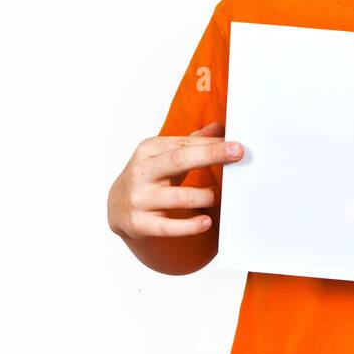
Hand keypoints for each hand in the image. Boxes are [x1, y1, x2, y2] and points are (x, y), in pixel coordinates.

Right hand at [107, 121, 243, 238]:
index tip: (237, 145)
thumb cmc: (150, 176)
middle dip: (210, 155)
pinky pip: (168, 227)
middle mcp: (141, 172)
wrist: (117, 206)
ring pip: (178, 197)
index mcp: (149, 150)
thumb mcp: (165, 155)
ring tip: (217, 197)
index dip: (212, 144)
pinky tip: (205, 221)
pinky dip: (190, 226)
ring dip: (204, 196)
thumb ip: (192, 143)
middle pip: (179, 160)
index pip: (185, 144)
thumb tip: (220, 126)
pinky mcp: (140, 223)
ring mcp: (139, 198)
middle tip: (237, 153)